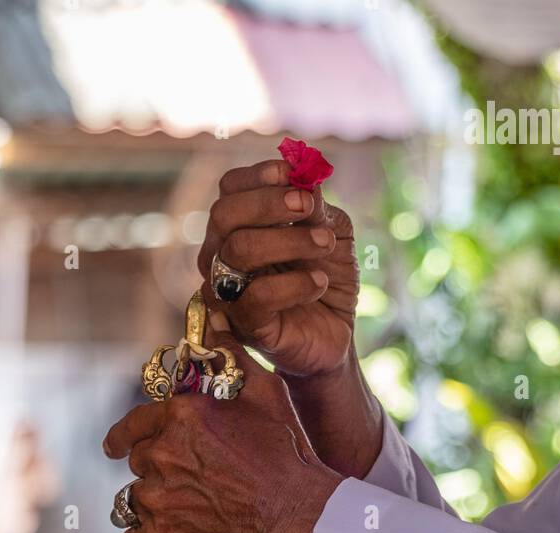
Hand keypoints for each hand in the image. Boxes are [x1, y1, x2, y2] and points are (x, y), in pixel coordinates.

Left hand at [102, 337, 340, 532]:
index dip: (121, 438)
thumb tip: (212, 323)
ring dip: (153, 507)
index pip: (131, 426)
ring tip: (184, 514)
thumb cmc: (287, 454)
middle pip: (138, 464)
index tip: (113, 448)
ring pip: (134, 503)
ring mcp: (158, 500)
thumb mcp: (266, 392)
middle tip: (186, 484)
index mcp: (179, 416)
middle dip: (156, 472)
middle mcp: (161, 455)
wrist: (299, 515)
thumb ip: (229, 358)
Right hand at [198, 160, 357, 378]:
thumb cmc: (328, 276)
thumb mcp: (331, 231)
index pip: (230, 188)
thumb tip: (303, 174)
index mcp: (239, 226)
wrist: (337, 332)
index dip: (259, 176)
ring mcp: (227, 292)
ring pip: (238, 251)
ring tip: (324, 245)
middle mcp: (222, 255)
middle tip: (308, 207)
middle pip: (224, 214)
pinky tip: (319, 284)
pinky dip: (295, 285)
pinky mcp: (244, 326)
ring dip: (290, 241)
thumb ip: (315, 205)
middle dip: (269, 203)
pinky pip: (256, 297)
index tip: (294, 175)